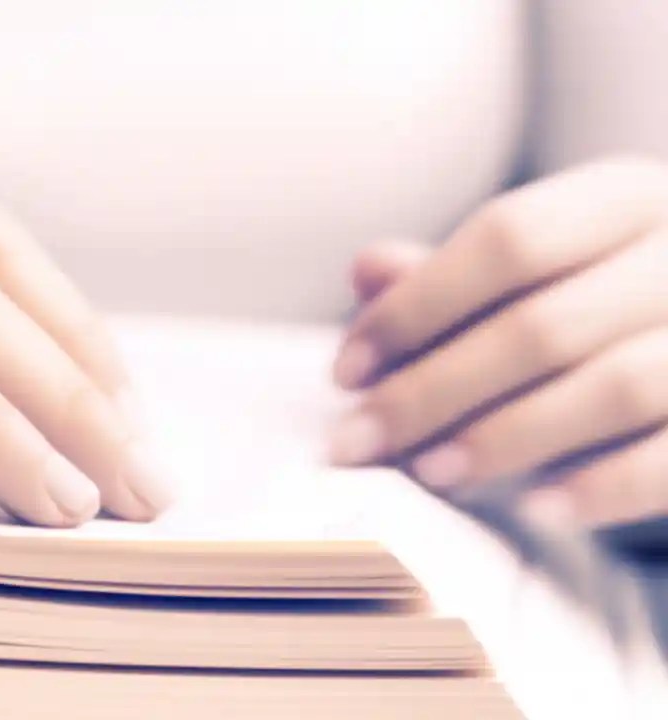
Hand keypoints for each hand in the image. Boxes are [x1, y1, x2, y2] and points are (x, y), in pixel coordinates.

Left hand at [328, 158, 667, 527]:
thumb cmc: (609, 303)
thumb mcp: (543, 270)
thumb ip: (453, 276)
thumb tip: (366, 269)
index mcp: (628, 199)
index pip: (507, 239)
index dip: (414, 307)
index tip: (346, 371)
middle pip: (543, 324)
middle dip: (435, 391)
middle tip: (362, 442)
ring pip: (615, 388)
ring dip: (507, 439)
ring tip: (433, 473)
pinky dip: (603, 486)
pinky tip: (535, 507)